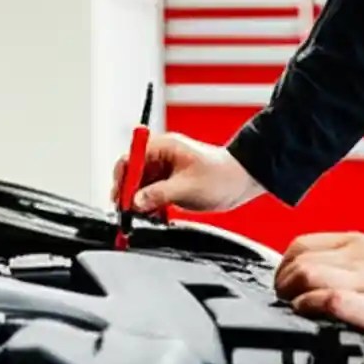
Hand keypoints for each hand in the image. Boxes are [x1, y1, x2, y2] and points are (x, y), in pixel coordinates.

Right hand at [110, 133, 264, 214]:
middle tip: (126, 211)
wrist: (243, 181)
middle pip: (133, 174)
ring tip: (141, 216)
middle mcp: (161, 156)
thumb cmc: (222, 175)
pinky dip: (150, 205)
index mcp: (163, 147)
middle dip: (128, 193)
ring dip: (139, 202)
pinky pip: (151, 194)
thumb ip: (158, 194)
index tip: (121, 197)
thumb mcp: (187, 187)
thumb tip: (136, 201)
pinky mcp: (169, 183)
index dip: (123, 178)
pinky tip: (152, 215)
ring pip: (141, 186)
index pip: (131, 158)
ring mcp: (165, 170)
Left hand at [275, 232, 363, 354]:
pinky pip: (332, 299)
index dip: (284, 266)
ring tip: (294, 308)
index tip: (283, 284)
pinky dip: (312, 306)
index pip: (301, 245)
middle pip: (300, 260)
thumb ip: (343, 262)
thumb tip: (305, 278)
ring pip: (310, 274)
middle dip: (282, 283)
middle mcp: (359, 258)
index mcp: (356, 244)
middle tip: (284, 301)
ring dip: (292, 293)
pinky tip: (311, 315)